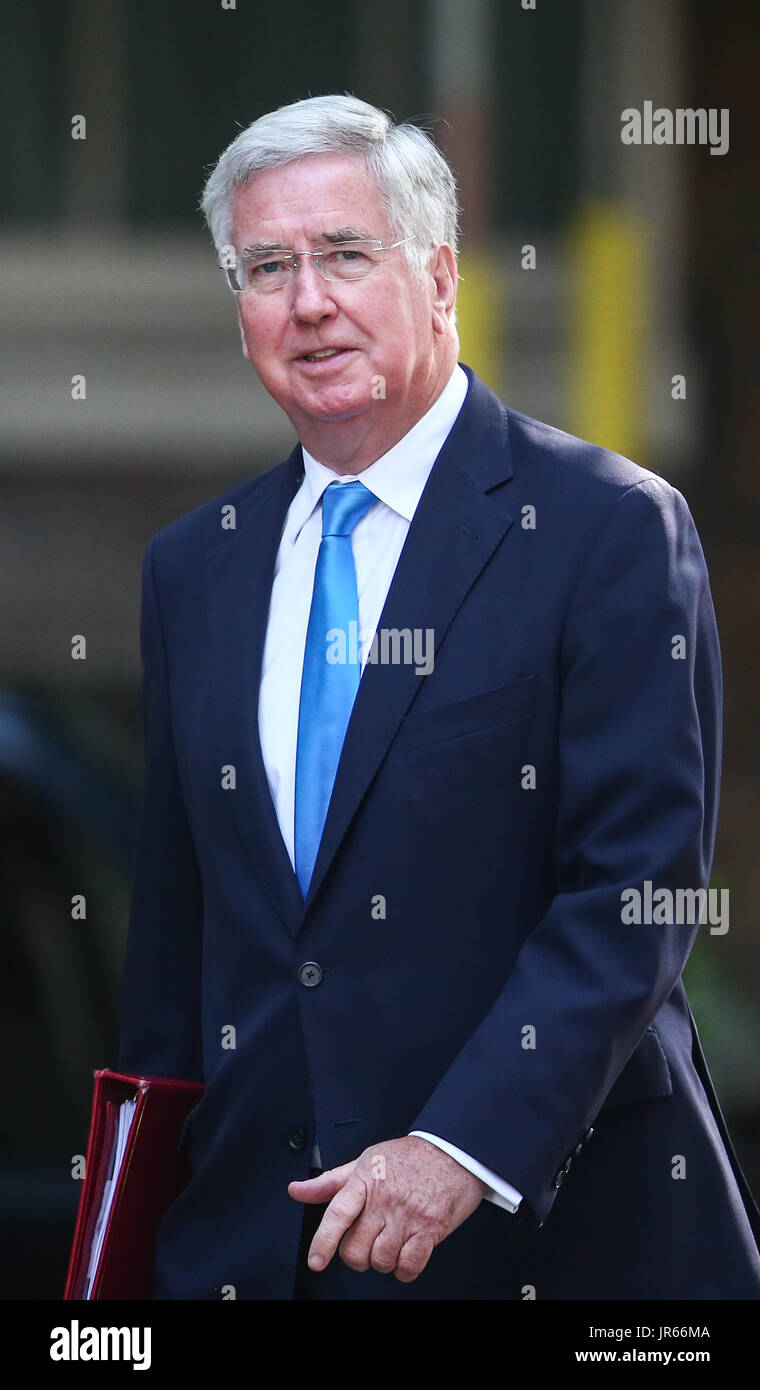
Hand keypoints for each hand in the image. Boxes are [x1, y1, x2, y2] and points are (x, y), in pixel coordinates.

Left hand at [287, 1135, 486, 1281]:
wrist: (452, 1150)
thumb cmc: (408, 1157)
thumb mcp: (365, 1161)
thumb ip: (330, 1182)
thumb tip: (296, 1191)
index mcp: (365, 1180)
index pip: (337, 1214)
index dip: (323, 1241)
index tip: (316, 1261)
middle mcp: (384, 1199)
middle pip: (356, 1248)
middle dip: (357, 1256)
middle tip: (366, 1245)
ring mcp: (408, 1215)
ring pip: (381, 1260)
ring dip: (382, 1261)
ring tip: (389, 1244)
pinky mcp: (431, 1228)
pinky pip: (410, 1265)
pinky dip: (405, 1270)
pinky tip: (406, 1255)